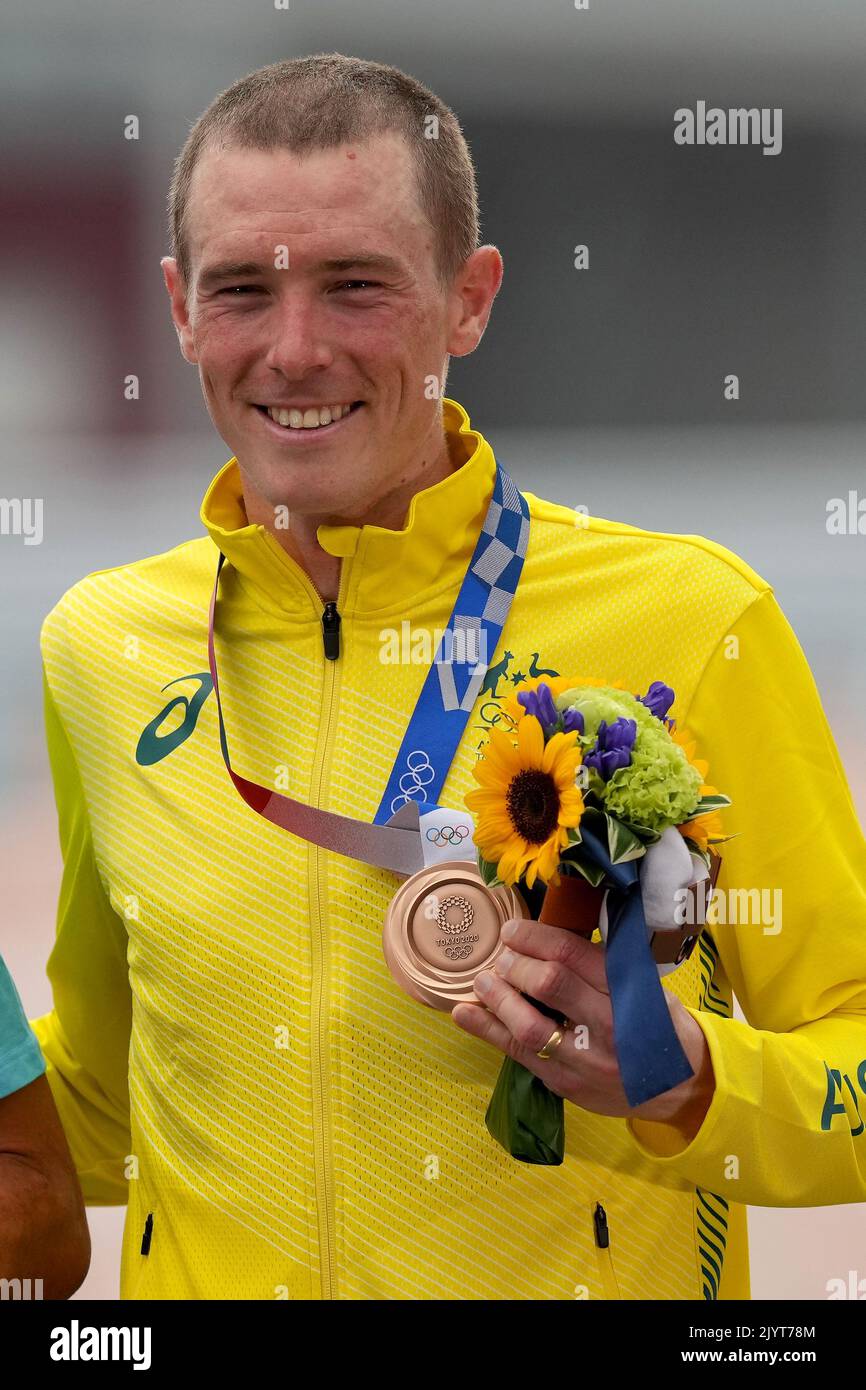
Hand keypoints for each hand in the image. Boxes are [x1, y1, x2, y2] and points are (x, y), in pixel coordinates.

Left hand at [451, 917, 714, 1139]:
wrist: (682, 1085)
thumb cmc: (657, 1023)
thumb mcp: (643, 984)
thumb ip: (600, 963)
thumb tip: (544, 936)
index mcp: (627, 990)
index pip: (572, 954)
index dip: (534, 938)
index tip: (512, 930)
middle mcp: (608, 1023)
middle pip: (549, 983)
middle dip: (515, 963)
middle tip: (501, 955)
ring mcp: (586, 1059)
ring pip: (530, 1025)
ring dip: (497, 997)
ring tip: (482, 980)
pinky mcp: (567, 1083)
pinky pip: (520, 1056)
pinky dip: (487, 1032)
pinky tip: (463, 1013)